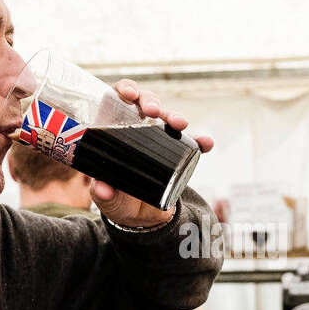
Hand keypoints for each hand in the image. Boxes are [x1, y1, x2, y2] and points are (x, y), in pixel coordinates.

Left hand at [89, 79, 214, 228]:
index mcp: (115, 130)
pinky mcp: (178, 153)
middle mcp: (138, 128)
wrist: (143, 219)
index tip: (129, 95)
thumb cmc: (119, 201)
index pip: (119, 98)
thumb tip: (102, 188)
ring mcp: (160, 139)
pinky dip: (200, 140)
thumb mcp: (108, 199)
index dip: (125, 90)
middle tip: (153, 111)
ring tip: (180, 124)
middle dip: (152, 101)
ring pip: (168, 118)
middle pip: (145, 103)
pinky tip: (206, 142)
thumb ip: (103, 194)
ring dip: (175, 116)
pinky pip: (192, 142)